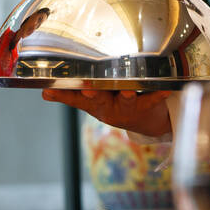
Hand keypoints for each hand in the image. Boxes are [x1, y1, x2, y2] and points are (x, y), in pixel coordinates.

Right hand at [41, 88, 172, 137]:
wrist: (141, 121)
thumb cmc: (112, 105)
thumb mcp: (89, 104)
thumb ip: (69, 96)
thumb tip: (43, 93)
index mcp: (95, 104)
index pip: (76, 99)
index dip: (65, 95)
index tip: (51, 91)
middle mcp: (109, 106)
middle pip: (99, 99)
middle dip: (93, 94)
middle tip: (87, 89)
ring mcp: (128, 107)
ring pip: (126, 99)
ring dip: (126, 94)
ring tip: (127, 90)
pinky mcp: (147, 105)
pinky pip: (153, 99)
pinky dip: (158, 94)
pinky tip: (165, 88)